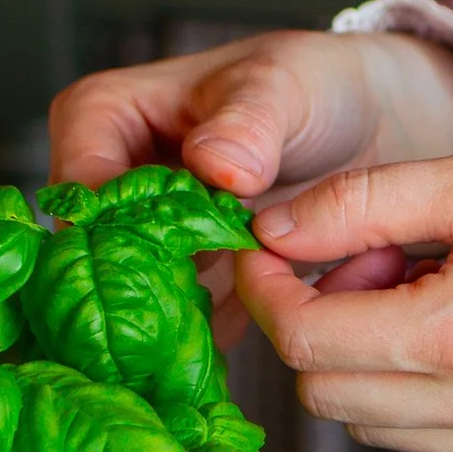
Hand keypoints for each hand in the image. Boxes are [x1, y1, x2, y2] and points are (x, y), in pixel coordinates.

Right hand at [46, 26, 452, 345]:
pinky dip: (203, 343)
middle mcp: (113, 182)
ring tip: (204, 358)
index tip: (165, 267)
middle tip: (182, 332)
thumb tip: (216, 165)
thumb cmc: (315, 85)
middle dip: (138, 293)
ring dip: (168, 327)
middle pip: (97, 253)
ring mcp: (147, 236)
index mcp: (106, 116)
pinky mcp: (188, 281)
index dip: (110, 234)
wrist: (374, 123)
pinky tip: (229, 365)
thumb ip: (249, 123)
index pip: (78, 188)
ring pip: (134, 293)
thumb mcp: (283, 85)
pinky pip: (178, 321)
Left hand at [231, 120, 452, 451]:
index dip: (266, 290)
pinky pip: (439, 434)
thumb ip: (366, 204)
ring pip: (377, 424)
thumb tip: (269, 228)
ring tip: (422, 278)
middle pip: (330, 395)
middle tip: (363, 248)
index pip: (309, 341)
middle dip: (314, 321)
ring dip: (366, 358)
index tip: (266, 242)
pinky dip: (420, 384)